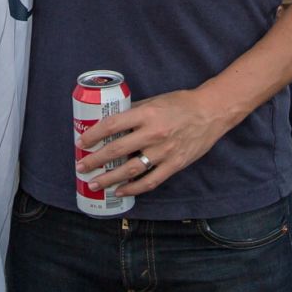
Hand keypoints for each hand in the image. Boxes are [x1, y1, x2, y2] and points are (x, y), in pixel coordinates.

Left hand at [75, 88, 234, 197]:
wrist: (210, 112)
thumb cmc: (180, 104)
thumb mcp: (154, 101)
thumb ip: (135, 112)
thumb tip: (112, 123)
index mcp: (146, 114)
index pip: (112, 125)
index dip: (94, 135)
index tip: (82, 142)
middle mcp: (153, 133)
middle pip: (117, 150)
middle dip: (95, 160)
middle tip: (81, 166)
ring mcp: (164, 151)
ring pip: (130, 169)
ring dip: (109, 179)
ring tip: (94, 184)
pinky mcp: (174, 165)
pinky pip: (150, 181)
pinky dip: (133, 188)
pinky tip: (120, 191)